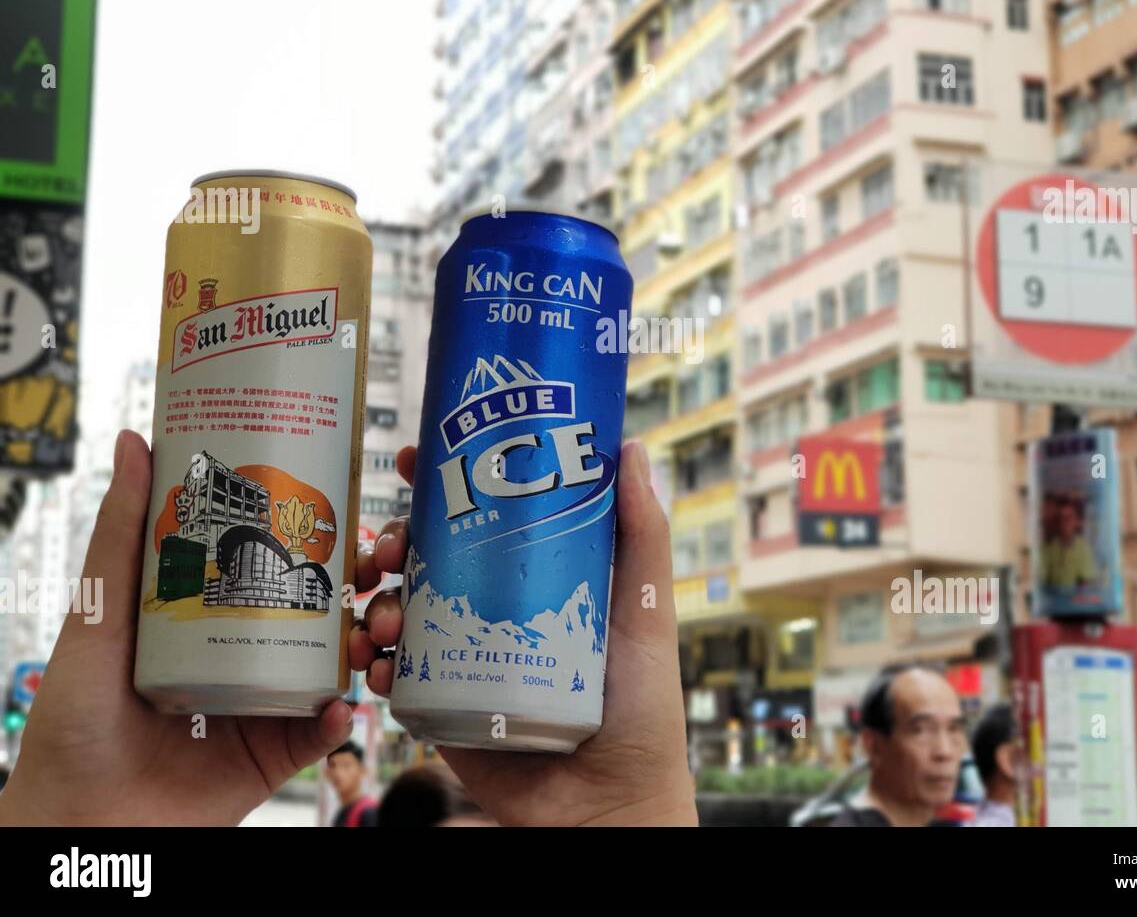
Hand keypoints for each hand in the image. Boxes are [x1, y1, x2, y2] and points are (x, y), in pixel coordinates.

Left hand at [0, 430, 354, 825]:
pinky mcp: (272, 758)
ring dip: (365, 645)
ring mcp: (263, 707)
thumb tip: (135, 442)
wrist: (74, 822)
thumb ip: (123, 533)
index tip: (347, 508)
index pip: (280, 566)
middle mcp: (245, 656)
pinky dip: (339, 716)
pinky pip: (321, 733)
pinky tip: (341, 700)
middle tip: (374, 567)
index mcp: (213, 617)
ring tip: (368, 631)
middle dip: (360, 587)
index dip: (321, 537)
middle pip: (321, 611)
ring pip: (334, 666)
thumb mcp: (98, 615)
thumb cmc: (72, 721)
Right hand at [352, 439, 696, 826]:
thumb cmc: (643, 708)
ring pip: (399, 608)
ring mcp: (463, 656)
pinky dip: (376, 663)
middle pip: (425, 555)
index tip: (412, 455)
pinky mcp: (442, 706)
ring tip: (387, 615)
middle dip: (393, 539)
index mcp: (531, 577)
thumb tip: (627, 447)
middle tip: (389, 544)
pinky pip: (394, 675)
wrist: (611, 804)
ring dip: (377, 600)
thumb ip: (640, 534)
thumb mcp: (645, 610)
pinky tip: (381, 663)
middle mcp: (492, 609)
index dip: (439, 481)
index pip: (477, 513)